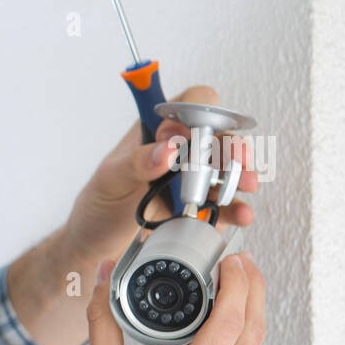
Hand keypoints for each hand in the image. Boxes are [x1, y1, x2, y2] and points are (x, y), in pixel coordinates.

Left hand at [61, 85, 259, 275]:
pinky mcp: (200, 208)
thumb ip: (137, 162)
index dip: (200, 112)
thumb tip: (169, 148)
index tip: (198, 132)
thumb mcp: (111, 178)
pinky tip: (241, 213)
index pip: (191, 104)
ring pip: (228, 170)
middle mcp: (182, 151)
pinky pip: (225, 205)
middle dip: (232, 145)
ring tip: (246, 184)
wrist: (97, 240)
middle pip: (219, 136)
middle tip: (239, 156)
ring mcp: (194, 180)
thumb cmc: (100, 202)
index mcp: (159, 132)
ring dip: (241, 175)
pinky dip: (236, 208)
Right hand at [77, 250, 265, 344]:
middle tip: (240, 262)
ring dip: (241, 319)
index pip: (230, 322)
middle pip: (255, 332)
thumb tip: (101, 275)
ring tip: (216, 296)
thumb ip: (102, 320)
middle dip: (253, 290)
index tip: (231, 258)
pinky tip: (199, 343)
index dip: (237, 283)